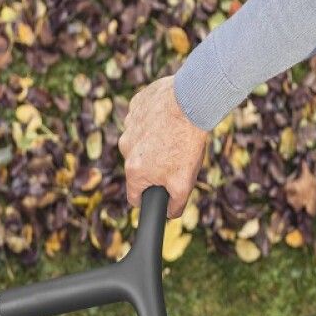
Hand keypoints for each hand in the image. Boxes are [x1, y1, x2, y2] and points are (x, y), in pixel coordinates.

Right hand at [119, 76, 208, 217]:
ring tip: (176, 136)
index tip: (159, 192)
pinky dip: (155, 120)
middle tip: (176, 157)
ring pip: (141, 140)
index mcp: (134, 170)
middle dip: (154, 165)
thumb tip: (170, 214)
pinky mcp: (137, 105)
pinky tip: (171, 118)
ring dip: (154, 141)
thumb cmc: (186, 142)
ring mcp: (129, 124)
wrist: (190, 101)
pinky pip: (144, 118)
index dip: (147, 198)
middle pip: (139, 165)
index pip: (134, 195)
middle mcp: (125, 148)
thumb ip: (176, 204)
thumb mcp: (184, 182)